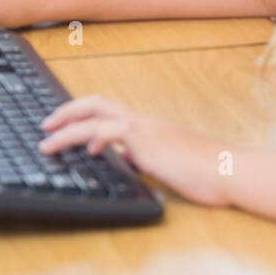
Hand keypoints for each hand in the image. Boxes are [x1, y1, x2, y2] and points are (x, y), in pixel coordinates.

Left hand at [39, 95, 229, 206]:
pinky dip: (89, 137)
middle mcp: (142, 122)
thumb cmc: (206, 171)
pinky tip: (86, 151)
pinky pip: (108, 132)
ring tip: (48, 139)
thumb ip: (144, 159)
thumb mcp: (167, 165)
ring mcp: (144, 129)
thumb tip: (126, 160)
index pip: (108, 111)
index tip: (64, 125)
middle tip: (46, 124)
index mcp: (146, 127)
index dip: (83, 115)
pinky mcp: (146, 141)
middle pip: (96, 102)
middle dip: (67, 111)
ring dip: (67, 126)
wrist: (229, 170)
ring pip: (96, 115)